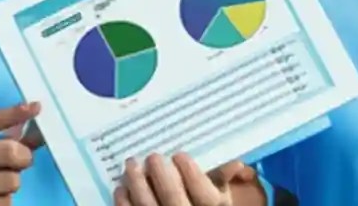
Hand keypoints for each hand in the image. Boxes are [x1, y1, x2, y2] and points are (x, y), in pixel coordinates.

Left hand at [115, 153, 254, 205]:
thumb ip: (221, 179)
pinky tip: (121, 188)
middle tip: (153, 156)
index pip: (204, 195)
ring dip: (137, 184)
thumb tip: (236, 163)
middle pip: (173, 199)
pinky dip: (124, 202)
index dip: (192, 174)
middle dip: (161, 175)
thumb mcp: (220, 199)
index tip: (179, 156)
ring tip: (131, 165)